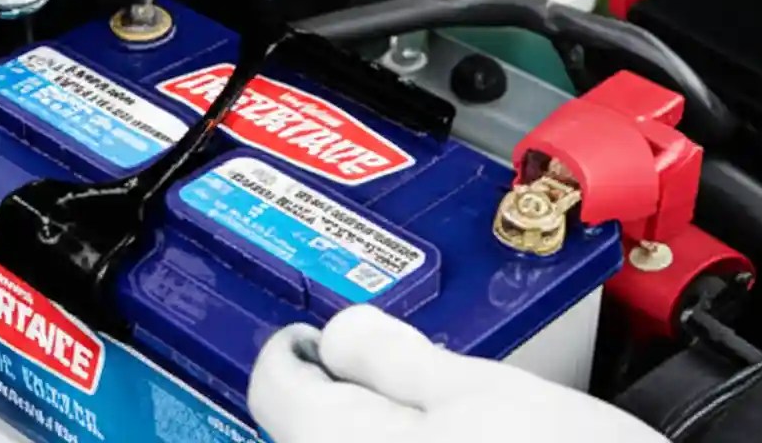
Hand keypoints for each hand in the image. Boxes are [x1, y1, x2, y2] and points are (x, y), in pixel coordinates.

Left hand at [248, 305, 665, 442]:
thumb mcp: (487, 389)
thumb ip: (395, 354)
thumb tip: (341, 329)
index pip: (273, 381)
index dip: (299, 342)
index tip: (323, 333)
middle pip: (306, 430)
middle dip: (344, 395)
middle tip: (399, 370)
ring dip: (375, 432)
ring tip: (441, 420)